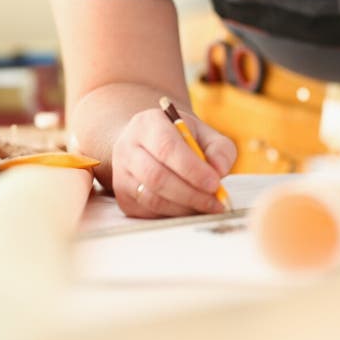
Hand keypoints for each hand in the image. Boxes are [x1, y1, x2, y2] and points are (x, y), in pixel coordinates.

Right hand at [111, 108, 236, 218]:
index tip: (215, 183)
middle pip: (157, 176)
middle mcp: (128, 147)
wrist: (150, 143)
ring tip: (207, 206)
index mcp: (148, 123)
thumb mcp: (204, 133)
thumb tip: (220, 170)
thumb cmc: (181, 138)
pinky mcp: (123, 197)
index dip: (192, 169)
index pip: (166, 147)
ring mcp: (120, 173)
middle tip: (215, 201)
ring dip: (184, 207)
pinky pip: (148, 213)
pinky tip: (191, 209)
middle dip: (191, 193)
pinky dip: (174, 215)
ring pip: (152, 199)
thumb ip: (219, 148)